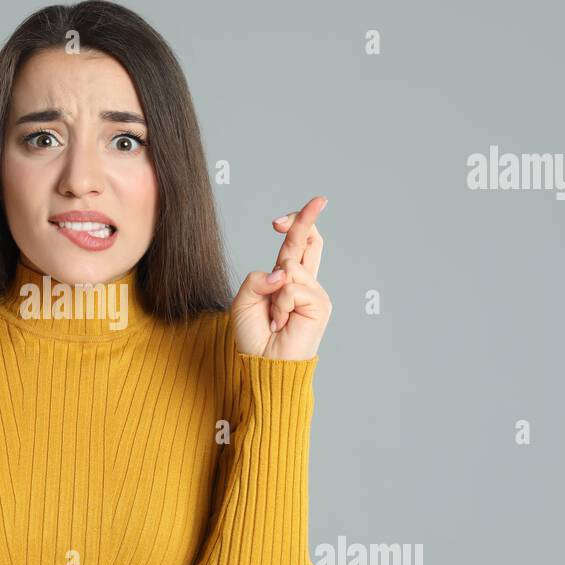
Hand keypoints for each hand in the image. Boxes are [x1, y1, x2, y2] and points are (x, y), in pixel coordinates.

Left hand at [230, 196, 331, 360]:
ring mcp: (314, 292)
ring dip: (273, 293)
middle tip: (320, 200)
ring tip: (274, 317)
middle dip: (307, 218)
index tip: (283, 217)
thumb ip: (257, 279)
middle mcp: (304, 282)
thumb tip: (282, 271)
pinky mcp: (320, 304)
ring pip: (290, 268)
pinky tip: (281, 323)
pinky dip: (280, 304)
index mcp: (286, 278)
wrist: (264, 364)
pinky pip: (292, 288)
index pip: (297, 244)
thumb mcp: (243, 301)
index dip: (296, 224)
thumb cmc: (254, 336)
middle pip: (308, 241)